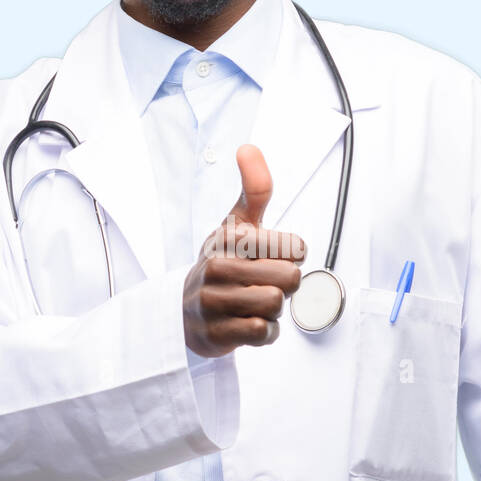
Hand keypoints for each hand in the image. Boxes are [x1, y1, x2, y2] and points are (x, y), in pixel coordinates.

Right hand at [182, 144, 305, 357]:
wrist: (184, 313)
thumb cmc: (222, 264)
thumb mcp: (237, 224)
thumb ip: (254, 189)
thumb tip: (248, 147)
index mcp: (229, 237)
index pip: (295, 247)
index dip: (292, 256)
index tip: (270, 257)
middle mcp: (218, 266)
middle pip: (290, 278)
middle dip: (284, 285)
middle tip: (262, 283)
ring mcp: (214, 301)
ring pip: (275, 305)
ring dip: (274, 310)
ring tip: (253, 303)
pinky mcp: (216, 333)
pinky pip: (263, 332)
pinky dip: (264, 332)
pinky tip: (248, 323)